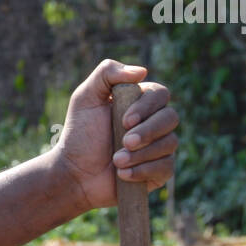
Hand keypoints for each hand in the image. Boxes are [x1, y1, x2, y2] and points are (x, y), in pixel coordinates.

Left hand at [54, 59, 179, 210]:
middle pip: (171, 117)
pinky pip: (167, 167)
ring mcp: (159, 147)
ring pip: (171, 143)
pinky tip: (123, 174)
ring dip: (142, 154)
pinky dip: (144, 171)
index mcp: (140, 102)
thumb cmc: (80, 134)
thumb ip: (107, 73)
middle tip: (125, 142)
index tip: (125, 120)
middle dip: (147, 131)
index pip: (160, 94)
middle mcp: (153, 122)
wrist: (74, 173)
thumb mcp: (85, 98)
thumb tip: (142, 71)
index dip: (147, 106)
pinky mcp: (159, 171)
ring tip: (116, 161)